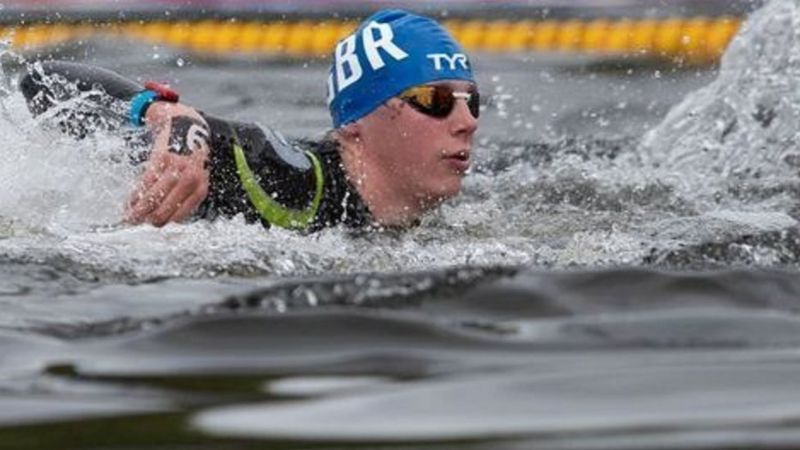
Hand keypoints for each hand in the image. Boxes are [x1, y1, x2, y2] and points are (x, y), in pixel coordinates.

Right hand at [124, 102, 210, 225]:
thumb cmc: (191, 157)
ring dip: (137, 211)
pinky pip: (144, 184)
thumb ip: (186, 196)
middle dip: (148, 220)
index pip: (179, 216)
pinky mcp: (161, 160)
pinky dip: (135, 196)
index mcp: (200, 189)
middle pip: (164, 211)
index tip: (151, 225)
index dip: (163, 223)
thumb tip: (167, 218)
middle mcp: (190, 181)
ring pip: (152, 200)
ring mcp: (175, 171)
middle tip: (136, 222)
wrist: (189, 126)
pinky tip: (129, 202)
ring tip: (128, 217)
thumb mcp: (198, 177)